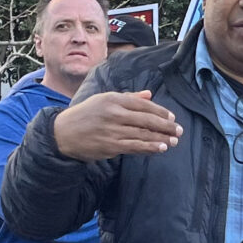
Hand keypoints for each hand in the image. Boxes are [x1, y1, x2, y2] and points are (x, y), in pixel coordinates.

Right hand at [53, 88, 183, 160]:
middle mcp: (114, 113)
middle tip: (179, 130)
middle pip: (146, 119)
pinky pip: (135, 146)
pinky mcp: (110, 145)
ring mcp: (112, 130)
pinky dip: (150, 147)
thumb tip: (149, 94)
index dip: (160, 112)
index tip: (171, 118)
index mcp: (113, 99)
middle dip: (166, 126)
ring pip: (143, 134)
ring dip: (161, 138)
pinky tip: (161, 148)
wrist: (63, 133)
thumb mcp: (104, 100)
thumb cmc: (86, 115)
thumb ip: (128, 97)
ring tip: (174, 141)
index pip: (143, 105)